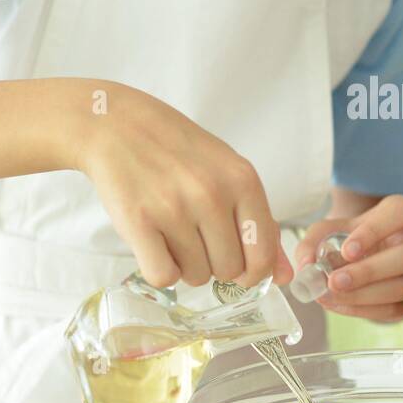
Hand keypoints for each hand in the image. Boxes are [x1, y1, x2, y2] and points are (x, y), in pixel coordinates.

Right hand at [76, 81, 291, 290]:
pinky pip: (163, 276)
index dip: (253, 271)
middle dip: (215, 264)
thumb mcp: (230, 174)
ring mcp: (174, 208)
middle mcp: (212, 194)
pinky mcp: (139, 222)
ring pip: (196, 277)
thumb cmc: (179, 152)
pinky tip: (156, 246)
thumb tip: (285, 276)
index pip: (263, 255)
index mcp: (243, 180)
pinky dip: (161, 270)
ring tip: (173, 232)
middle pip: (229, 271)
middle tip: (197, 236)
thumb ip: (261, 224)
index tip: (240, 265)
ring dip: (186, 265)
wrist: (117, 125)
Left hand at [293, 194, 402, 322]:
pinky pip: (395, 309)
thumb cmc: (353, 238)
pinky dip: (363, 310)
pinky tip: (338, 305)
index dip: (373, 233)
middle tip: (333, 282)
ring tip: (329, 296)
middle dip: (368, 271)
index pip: (398, 215)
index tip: (346, 251)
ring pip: (402, 286)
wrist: (371, 255)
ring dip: (363, 295)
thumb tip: (305, 266)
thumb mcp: (332, 229)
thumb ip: (313, 241)